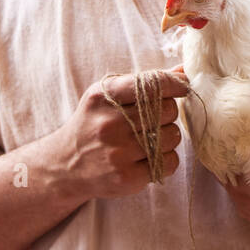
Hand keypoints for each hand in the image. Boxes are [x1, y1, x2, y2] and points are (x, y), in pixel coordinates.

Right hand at [62, 66, 189, 199]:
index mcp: (104, 95)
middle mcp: (110, 124)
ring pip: (172, 136)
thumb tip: (184, 71)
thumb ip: (145, 81)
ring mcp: (118, 153)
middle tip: (154, 118)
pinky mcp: (127, 178)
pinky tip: (150, 156)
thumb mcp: (108, 94)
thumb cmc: (94, 122)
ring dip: (168, 136)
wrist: (66, 164)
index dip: (175, 83)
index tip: (182, 86)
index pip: (152, 83)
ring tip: (149, 137)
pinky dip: (167, 158)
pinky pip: (170, 162)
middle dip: (167, 112)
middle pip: (167, 110)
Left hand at [222, 56, 249, 249]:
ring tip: (244, 132)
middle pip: (221, 158)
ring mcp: (249, 208)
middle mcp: (239, 194)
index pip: (212, 141)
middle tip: (230, 113)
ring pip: (232, 175)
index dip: (213, 121)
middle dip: (226, 137)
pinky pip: (245, 189)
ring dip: (237, 155)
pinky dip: (248, 173)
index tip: (216, 102)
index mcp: (241, 171)